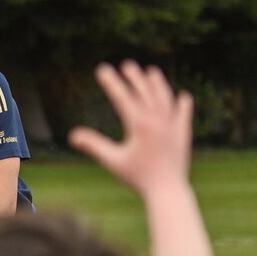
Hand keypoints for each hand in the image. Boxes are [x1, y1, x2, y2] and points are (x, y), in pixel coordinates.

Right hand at [68, 61, 193, 194]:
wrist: (167, 190)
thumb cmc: (137, 177)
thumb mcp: (112, 160)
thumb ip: (93, 145)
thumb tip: (73, 135)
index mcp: (139, 124)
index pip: (123, 97)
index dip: (111, 82)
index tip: (103, 69)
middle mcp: (158, 120)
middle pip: (145, 92)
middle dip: (134, 77)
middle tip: (126, 65)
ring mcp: (173, 125)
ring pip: (165, 97)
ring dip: (157, 83)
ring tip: (151, 72)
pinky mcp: (183, 134)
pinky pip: (184, 113)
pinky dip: (182, 103)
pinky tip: (181, 96)